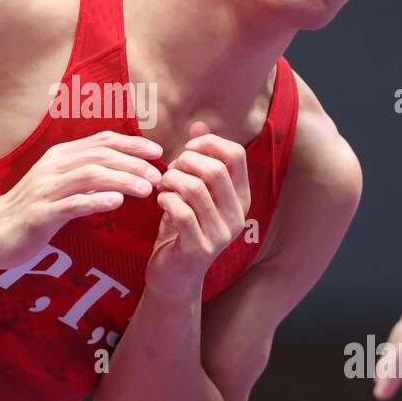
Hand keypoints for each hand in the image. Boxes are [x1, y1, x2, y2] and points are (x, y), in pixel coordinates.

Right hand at [0, 130, 163, 267]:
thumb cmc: (31, 209)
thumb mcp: (58, 184)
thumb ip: (85, 174)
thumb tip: (123, 168)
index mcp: (59, 156)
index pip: (101, 141)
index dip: (132, 143)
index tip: (158, 152)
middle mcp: (52, 167)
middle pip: (100, 156)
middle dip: (133, 162)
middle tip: (158, 174)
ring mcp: (45, 189)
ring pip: (90, 176)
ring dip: (122, 179)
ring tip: (146, 188)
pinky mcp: (40, 214)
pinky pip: (72, 204)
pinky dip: (96, 200)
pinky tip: (117, 202)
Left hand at [144, 121, 250, 298]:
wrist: (174, 277)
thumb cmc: (182, 229)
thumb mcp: (193, 191)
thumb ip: (199, 159)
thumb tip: (200, 124)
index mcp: (241, 197)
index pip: (236, 155)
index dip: (209, 143)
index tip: (187, 149)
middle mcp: (238, 215)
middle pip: (216, 170)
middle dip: (185, 162)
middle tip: (170, 170)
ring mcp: (221, 234)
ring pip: (196, 189)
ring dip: (171, 180)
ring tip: (162, 185)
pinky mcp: (199, 249)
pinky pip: (181, 212)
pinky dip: (165, 200)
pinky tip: (160, 202)